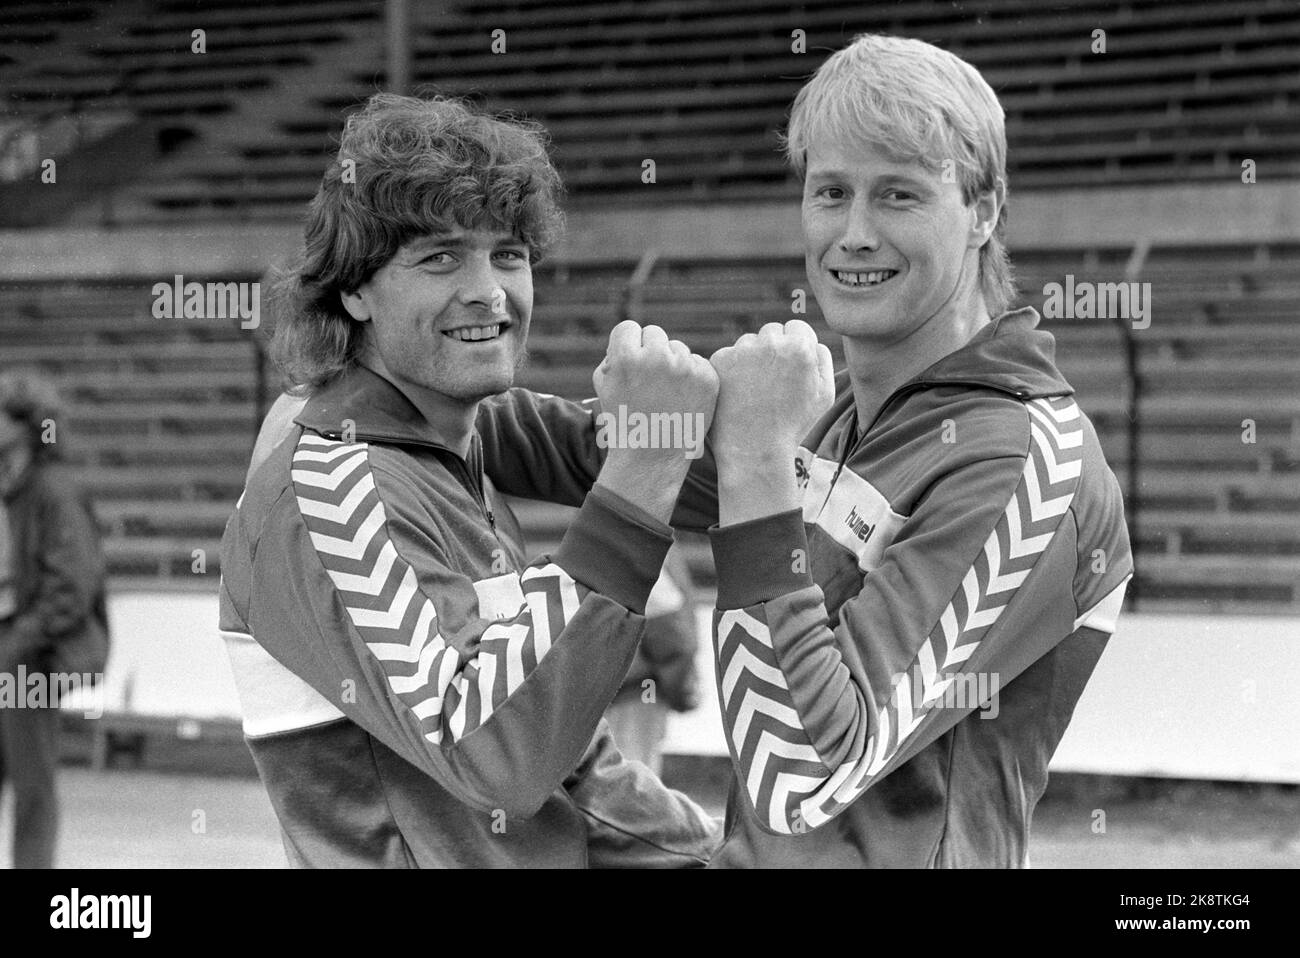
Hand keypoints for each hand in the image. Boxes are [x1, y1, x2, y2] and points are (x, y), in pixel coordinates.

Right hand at [593, 321, 718, 522]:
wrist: (653, 459)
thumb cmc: (625, 421)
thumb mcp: (604, 387)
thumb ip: (614, 355)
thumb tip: (635, 339)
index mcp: (626, 357)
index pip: (628, 328)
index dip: (627, 347)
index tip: (630, 365)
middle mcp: (657, 358)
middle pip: (655, 335)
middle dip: (651, 353)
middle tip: (649, 382)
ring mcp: (685, 368)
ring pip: (678, 349)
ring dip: (672, 365)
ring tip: (666, 396)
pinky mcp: (708, 379)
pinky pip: (697, 363)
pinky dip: (692, 378)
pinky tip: (683, 399)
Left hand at [709, 321, 834, 524]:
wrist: (755, 450)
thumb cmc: (793, 426)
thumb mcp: (824, 396)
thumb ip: (823, 360)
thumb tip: (812, 341)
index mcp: (800, 347)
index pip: (797, 329)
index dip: (795, 349)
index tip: (789, 370)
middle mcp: (771, 342)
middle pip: (772, 333)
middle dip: (772, 351)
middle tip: (771, 384)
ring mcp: (742, 350)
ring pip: (748, 343)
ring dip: (750, 360)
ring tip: (754, 394)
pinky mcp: (719, 360)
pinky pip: (728, 356)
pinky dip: (730, 371)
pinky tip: (737, 395)